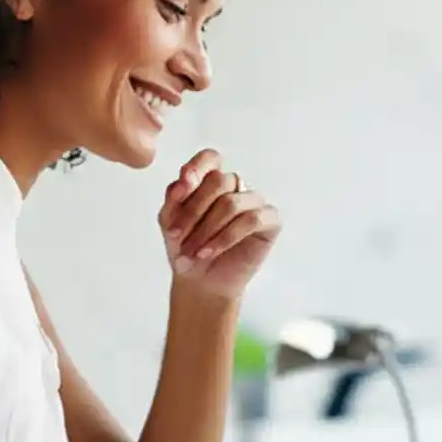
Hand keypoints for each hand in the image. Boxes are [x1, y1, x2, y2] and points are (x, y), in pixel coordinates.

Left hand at [159, 149, 281, 299]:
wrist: (200, 282)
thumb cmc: (186, 249)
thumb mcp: (170, 221)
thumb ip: (175, 197)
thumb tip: (183, 179)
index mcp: (211, 181)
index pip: (211, 158)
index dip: (196, 168)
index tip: (180, 190)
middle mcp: (236, 188)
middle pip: (218, 181)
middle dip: (194, 211)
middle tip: (176, 238)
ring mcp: (255, 203)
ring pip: (232, 203)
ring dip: (207, 229)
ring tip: (192, 252)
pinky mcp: (271, 222)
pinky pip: (251, 220)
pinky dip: (226, 237)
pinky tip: (209, 252)